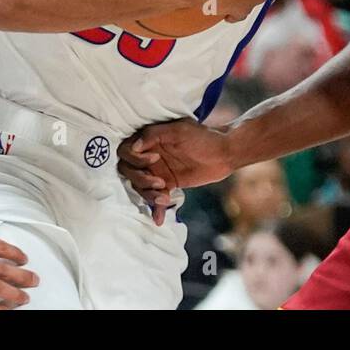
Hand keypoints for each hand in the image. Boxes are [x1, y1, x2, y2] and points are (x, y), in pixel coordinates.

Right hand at [117, 119, 234, 224]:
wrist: (224, 153)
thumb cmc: (203, 137)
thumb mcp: (179, 130)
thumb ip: (154, 135)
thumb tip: (134, 146)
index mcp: (149, 140)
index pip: (125, 151)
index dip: (135, 158)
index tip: (154, 159)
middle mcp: (149, 156)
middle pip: (128, 171)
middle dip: (140, 180)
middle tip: (160, 183)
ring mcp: (157, 171)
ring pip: (140, 187)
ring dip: (148, 194)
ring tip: (165, 198)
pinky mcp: (168, 184)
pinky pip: (155, 198)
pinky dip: (155, 209)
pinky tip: (158, 219)